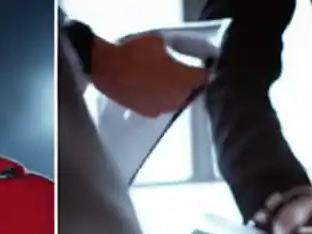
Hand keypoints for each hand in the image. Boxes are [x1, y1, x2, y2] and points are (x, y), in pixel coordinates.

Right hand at [91, 34, 206, 116]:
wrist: (108, 69)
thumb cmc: (134, 53)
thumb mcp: (158, 42)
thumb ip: (171, 52)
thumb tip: (170, 56)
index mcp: (183, 78)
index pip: (203, 78)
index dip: (203, 71)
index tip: (200, 67)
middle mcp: (177, 97)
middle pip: (191, 93)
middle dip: (188, 84)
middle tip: (182, 74)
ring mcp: (162, 107)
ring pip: (176, 102)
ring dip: (174, 93)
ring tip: (166, 83)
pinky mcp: (148, 113)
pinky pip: (161, 106)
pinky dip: (159, 99)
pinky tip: (152, 90)